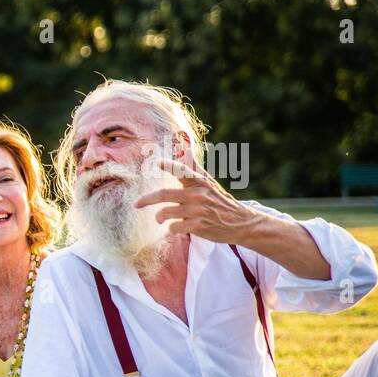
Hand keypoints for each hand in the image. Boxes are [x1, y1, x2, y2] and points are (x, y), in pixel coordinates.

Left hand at [134, 158, 261, 243]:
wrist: (241, 223)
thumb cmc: (220, 201)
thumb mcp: (208, 182)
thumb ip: (192, 167)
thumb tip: (183, 147)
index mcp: (199, 181)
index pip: (182, 170)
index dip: (169, 165)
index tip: (157, 162)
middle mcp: (198, 194)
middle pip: (164, 194)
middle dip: (146, 200)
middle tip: (135, 204)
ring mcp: (198, 211)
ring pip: (166, 212)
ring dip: (159, 217)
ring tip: (159, 219)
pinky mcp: (198, 226)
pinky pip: (173, 227)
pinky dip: (170, 229)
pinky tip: (174, 228)